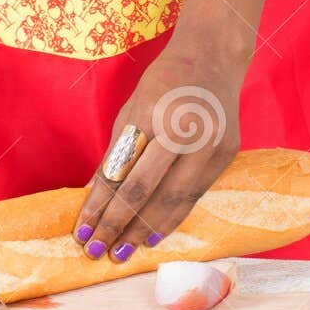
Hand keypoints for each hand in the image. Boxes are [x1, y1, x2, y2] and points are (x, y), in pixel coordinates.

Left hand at [73, 44, 245, 260]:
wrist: (214, 56)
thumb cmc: (164, 80)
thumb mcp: (132, 108)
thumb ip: (116, 151)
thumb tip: (94, 196)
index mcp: (153, 113)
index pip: (120, 170)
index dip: (99, 204)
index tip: (82, 232)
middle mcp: (184, 131)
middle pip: (145, 190)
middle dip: (117, 225)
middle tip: (96, 252)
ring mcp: (210, 144)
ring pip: (173, 200)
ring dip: (144, 231)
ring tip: (122, 252)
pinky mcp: (227, 155)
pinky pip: (194, 195)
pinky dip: (172, 219)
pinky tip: (153, 237)